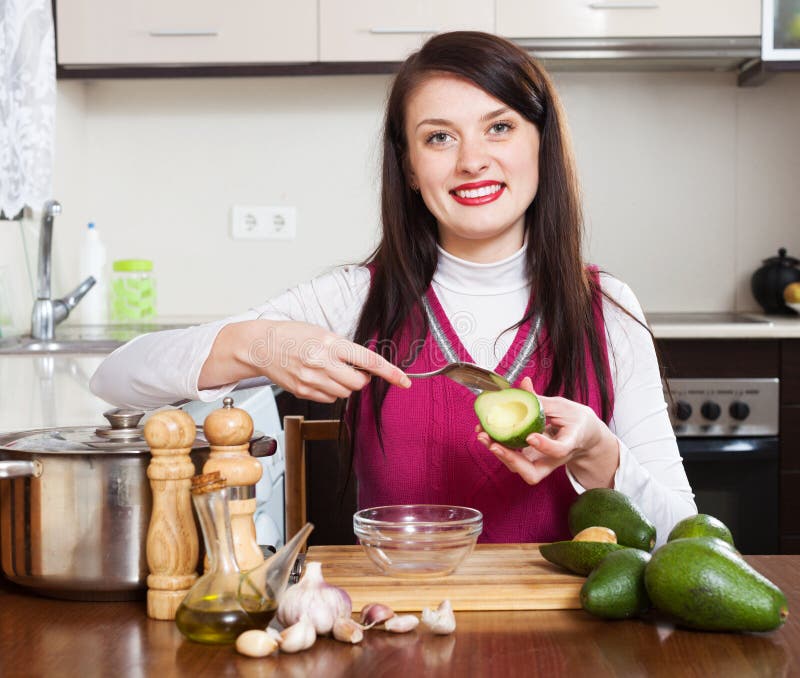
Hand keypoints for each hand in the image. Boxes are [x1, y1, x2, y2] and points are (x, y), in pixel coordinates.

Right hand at [201, 319, 410, 402]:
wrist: (260, 345)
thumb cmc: (292, 335)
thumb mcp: (322, 333)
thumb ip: (344, 349)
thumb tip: (365, 366)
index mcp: (330, 343)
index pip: (369, 361)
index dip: (390, 372)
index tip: (405, 381)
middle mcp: (322, 363)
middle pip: (359, 383)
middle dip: (361, 378)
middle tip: (351, 368)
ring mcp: (311, 379)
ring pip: (345, 393)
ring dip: (345, 385)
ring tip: (330, 371)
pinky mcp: (303, 392)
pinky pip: (329, 399)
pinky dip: (330, 392)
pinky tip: (318, 378)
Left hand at [475, 376, 618, 487]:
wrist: (584, 437)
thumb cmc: (575, 422)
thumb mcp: (563, 407)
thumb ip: (541, 400)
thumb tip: (524, 383)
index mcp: (570, 443)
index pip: (559, 450)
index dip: (545, 446)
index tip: (531, 436)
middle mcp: (553, 459)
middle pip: (532, 472)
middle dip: (510, 459)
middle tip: (494, 444)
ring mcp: (540, 462)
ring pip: (519, 468)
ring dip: (499, 453)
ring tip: (483, 435)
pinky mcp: (530, 459)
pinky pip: (512, 458)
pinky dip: (498, 447)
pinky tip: (486, 432)